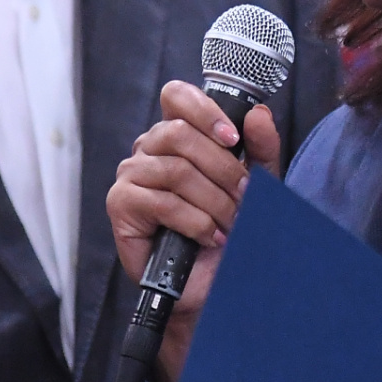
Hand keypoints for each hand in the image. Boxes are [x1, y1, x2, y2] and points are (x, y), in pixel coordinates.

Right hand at [106, 81, 280, 381]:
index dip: (204, 110)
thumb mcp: (257, 185)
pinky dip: (195, 222)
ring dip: (214, 201)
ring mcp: (131, 176)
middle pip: (180, 134)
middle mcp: (148, 150)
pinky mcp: (121, 205)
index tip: (234, 139)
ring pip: (176, 170)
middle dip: (222, 169)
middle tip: (243, 198)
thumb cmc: (229, 231)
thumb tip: (257, 113)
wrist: (214, 284)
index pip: (177, 97)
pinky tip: (209, 237)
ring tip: (229, 224)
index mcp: (176, 136)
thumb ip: (261, 148)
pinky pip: (162, 202)